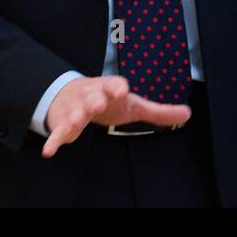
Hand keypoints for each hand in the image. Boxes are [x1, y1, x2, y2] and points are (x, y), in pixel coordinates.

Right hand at [41, 75, 190, 157]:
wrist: (70, 93)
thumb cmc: (107, 100)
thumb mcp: (133, 104)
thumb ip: (158, 111)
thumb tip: (188, 114)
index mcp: (110, 89)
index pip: (115, 85)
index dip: (118, 87)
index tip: (122, 88)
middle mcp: (91, 96)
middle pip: (93, 96)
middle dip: (95, 99)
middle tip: (97, 103)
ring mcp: (75, 108)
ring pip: (75, 112)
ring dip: (75, 117)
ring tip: (75, 124)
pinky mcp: (63, 122)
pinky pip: (58, 131)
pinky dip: (54, 140)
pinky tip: (49, 151)